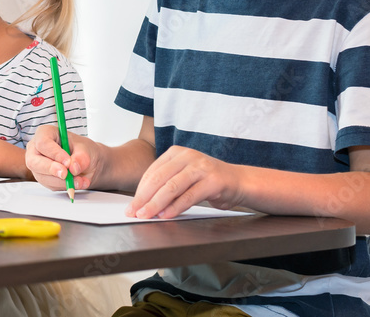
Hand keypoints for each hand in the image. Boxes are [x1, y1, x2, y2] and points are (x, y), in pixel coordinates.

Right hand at [25, 125, 100, 191]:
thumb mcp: (86, 148)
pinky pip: (50, 185)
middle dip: (51, 169)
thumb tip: (73, 167)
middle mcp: (37, 149)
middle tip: (66, 174)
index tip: (67, 162)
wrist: (86, 162)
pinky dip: (64, 186)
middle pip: (34, 161)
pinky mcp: (43, 178)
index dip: (54, 153)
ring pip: (42, 177)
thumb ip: (81, 157)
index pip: (43, 143)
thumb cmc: (82, 149)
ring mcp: (38, 165)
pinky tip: (77, 182)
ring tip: (80, 180)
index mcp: (45, 133)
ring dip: (62, 181)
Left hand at [126, 145, 245, 218]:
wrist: (238, 181)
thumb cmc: (207, 181)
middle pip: (159, 179)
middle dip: (143, 198)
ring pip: (172, 187)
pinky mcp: (212, 181)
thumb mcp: (184, 176)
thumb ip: (166, 184)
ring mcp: (200, 167)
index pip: (152, 172)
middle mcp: (187, 156)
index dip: (139, 190)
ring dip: (156, 204)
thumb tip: (143, 203)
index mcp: (176, 153)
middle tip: (134, 212)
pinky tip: (165, 216)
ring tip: (146, 215)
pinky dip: (175, 208)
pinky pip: (189, 196)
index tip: (131, 206)